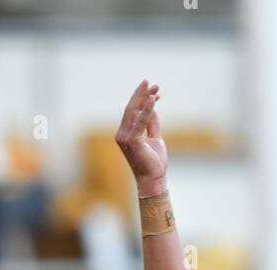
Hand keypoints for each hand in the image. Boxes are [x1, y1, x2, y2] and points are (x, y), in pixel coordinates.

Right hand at [115, 79, 167, 196]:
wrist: (153, 180)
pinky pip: (140, 121)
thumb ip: (151, 124)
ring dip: (144, 98)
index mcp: (126, 133)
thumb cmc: (154, 163)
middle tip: (151, 82)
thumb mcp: (154, 139)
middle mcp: (122, 134)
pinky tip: (153, 99)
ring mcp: (125, 137)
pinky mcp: (132, 141)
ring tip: (154, 87)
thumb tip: (152, 108)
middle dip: (141, 94)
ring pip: (133, 111)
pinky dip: (146, 109)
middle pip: (131, 108)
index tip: (154, 92)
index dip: (142, 99)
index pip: (132, 112)